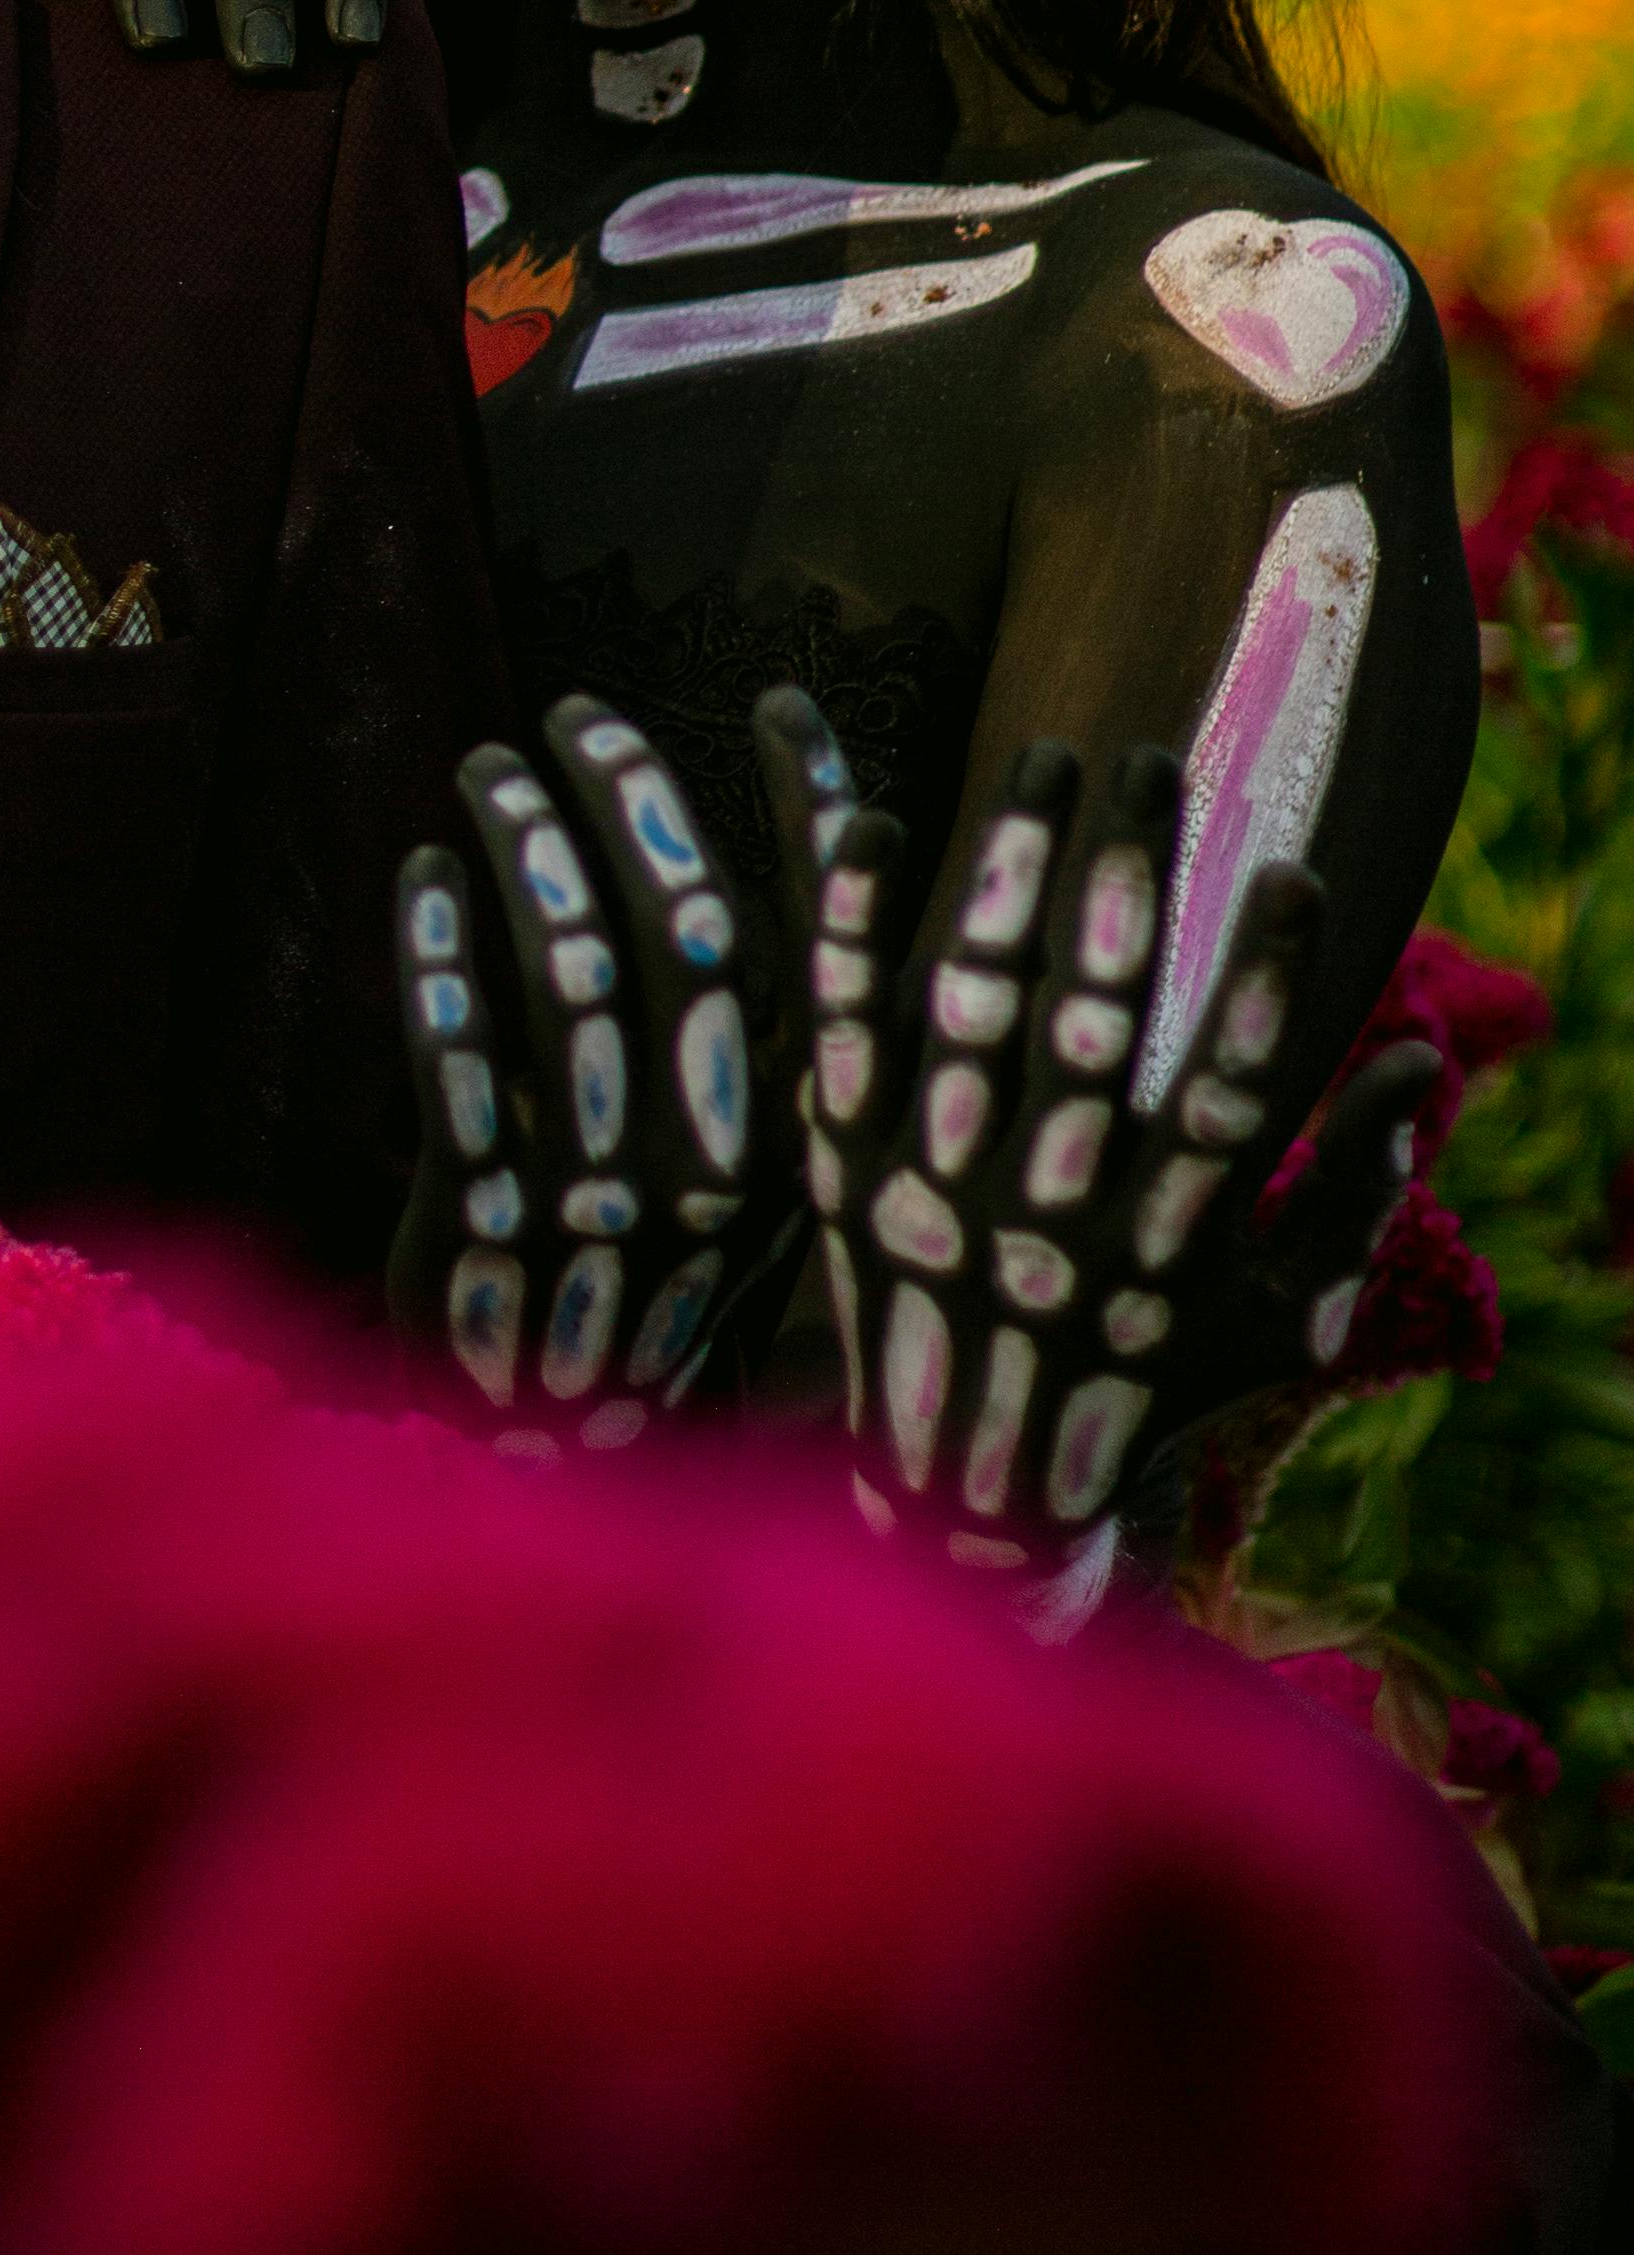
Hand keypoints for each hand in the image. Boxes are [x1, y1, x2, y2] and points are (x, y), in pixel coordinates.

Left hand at [393, 691, 788, 1450]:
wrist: (570, 1474)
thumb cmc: (657, 1297)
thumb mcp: (751, 1182)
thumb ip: (769, 1057)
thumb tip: (803, 882)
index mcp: (794, 1142)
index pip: (819, 947)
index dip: (808, 818)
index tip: (782, 705)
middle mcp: (711, 1160)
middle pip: (682, 936)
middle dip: (629, 803)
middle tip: (575, 716)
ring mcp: (597, 1193)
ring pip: (568, 981)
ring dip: (526, 855)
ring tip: (487, 771)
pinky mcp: (488, 1224)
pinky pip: (461, 1062)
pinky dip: (442, 957)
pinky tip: (426, 879)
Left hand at [754, 702, 1439, 1592]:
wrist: (965, 1492)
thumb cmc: (1146, 1383)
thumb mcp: (1272, 1322)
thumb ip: (1350, 1199)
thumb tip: (1412, 1065)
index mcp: (1162, 1247)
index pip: (1227, 1095)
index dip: (1263, 986)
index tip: (1292, 873)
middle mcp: (1051, 1214)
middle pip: (1093, 1028)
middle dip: (1123, 886)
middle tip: (1146, 762)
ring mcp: (938, 1191)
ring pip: (975, 1012)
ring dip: (1009, 876)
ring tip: (1046, 762)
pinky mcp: (844, 1173)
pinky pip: (841, 1031)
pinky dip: (855, 927)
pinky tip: (875, 821)